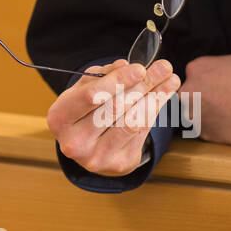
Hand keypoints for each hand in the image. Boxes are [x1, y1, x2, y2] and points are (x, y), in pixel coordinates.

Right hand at [47, 57, 180, 176]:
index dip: (118, 81)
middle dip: (143, 85)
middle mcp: (75, 142)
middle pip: (116, 108)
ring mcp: (97, 157)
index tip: (140, 68)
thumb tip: (126, 66)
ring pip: (133, 122)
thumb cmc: (84, 110)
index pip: (91, 97)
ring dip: (155, 97)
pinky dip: (154, 111)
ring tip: (171, 79)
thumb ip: (102, 76)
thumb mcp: (84, 88)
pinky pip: (141, 133)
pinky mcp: (118, 164)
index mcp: (59, 118)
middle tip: (164, 67)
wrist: (86, 147)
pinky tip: (163, 95)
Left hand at [177, 47, 230, 144]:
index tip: (220, 85)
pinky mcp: (204, 134)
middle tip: (223, 101)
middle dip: (203, 98)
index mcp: (196, 69)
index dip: (208, 80)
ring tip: (227, 115)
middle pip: (190, 95)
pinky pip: (206, 131)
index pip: (195, 74)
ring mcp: (194, 114)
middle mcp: (188, 91)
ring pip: (195, 114)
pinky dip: (217, 130)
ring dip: (207, 115)